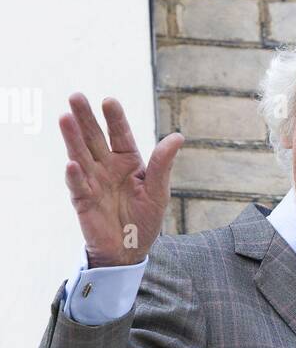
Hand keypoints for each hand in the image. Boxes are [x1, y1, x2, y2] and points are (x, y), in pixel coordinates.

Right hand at [60, 93, 183, 267]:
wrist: (129, 251)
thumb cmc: (144, 220)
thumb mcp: (158, 192)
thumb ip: (163, 164)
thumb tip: (178, 136)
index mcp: (128, 161)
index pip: (120, 135)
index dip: (115, 118)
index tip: (109, 101)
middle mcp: (107, 167)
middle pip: (94, 138)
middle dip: (86, 118)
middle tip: (76, 96)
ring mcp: (93, 181)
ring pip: (80, 155)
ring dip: (72, 138)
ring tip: (64, 117)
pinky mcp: (82, 200)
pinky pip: (77, 185)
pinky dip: (74, 175)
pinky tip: (71, 163)